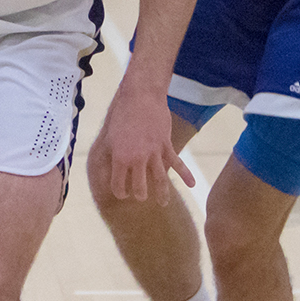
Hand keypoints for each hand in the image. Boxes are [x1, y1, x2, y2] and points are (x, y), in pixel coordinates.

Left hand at [90, 86, 193, 204]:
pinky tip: (191, 185)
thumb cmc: (122, 115)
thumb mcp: (110, 136)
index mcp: (120, 158)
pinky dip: (186, 175)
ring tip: (163, 203)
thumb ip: (110, 154)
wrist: (141, 97)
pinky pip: (177, 163)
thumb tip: (107, 167)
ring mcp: (153, 153)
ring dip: (162, 194)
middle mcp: (137, 159)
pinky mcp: (166, 145)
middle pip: (140, 187)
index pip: (119, 185)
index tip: (123, 193)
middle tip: (141, 197)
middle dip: (140, 195)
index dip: (120, 192)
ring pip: (159, 180)